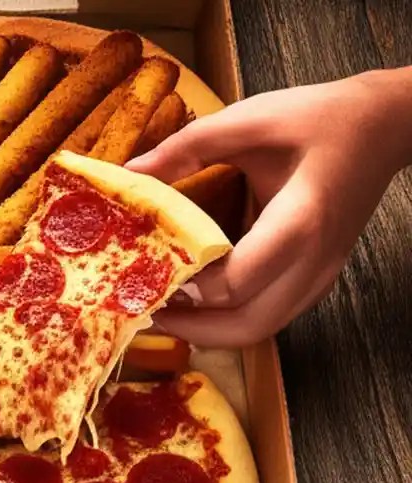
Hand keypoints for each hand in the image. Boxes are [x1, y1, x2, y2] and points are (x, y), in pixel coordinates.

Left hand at [128, 67, 411, 347]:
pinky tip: (197, 300)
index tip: (144, 276)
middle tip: (144, 309)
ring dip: (210, 330)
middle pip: (249, 325)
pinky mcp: (317, 278)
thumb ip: (188, 146)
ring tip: (164, 308)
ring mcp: (320, 275)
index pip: (237, 282)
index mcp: (299, 221)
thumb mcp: (250, 120)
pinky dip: (231, 319)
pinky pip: (271, 315)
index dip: (188, 289)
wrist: (385, 126)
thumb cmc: (321, 118)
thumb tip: (130, 171)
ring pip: (261, 329)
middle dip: (192, 327)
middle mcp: (314, 260)